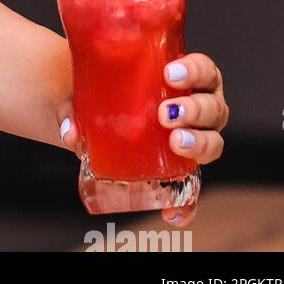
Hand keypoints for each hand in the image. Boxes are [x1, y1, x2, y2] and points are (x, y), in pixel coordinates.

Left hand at [55, 51, 228, 225]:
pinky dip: (186, 204)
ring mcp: (195, 138)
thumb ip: (74, 107)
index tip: (170, 74)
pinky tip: (172, 213)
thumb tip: (70, 132)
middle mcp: (198, 107)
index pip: (204, 70)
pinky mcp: (184, 170)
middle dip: (195, 110)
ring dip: (199, 144)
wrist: (97, 115)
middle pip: (213, 108)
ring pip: (213, 142)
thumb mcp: (89, 89)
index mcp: (185, 79)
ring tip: (176, 143)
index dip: (195, 70)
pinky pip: (193, 190)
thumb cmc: (105, 90)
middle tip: (165, 114)